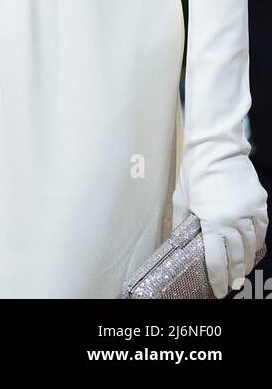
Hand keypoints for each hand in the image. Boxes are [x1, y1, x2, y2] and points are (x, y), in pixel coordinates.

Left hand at [173, 157, 267, 297]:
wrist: (216, 146)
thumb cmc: (196, 170)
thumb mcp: (182, 197)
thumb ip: (181, 222)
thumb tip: (176, 241)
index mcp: (212, 222)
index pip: (216, 261)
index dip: (218, 280)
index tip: (220, 291)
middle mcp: (234, 220)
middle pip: (237, 258)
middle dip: (234, 275)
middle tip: (232, 285)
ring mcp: (250, 212)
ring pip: (252, 246)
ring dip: (247, 261)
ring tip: (242, 271)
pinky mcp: (260, 203)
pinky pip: (262, 229)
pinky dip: (258, 241)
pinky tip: (253, 248)